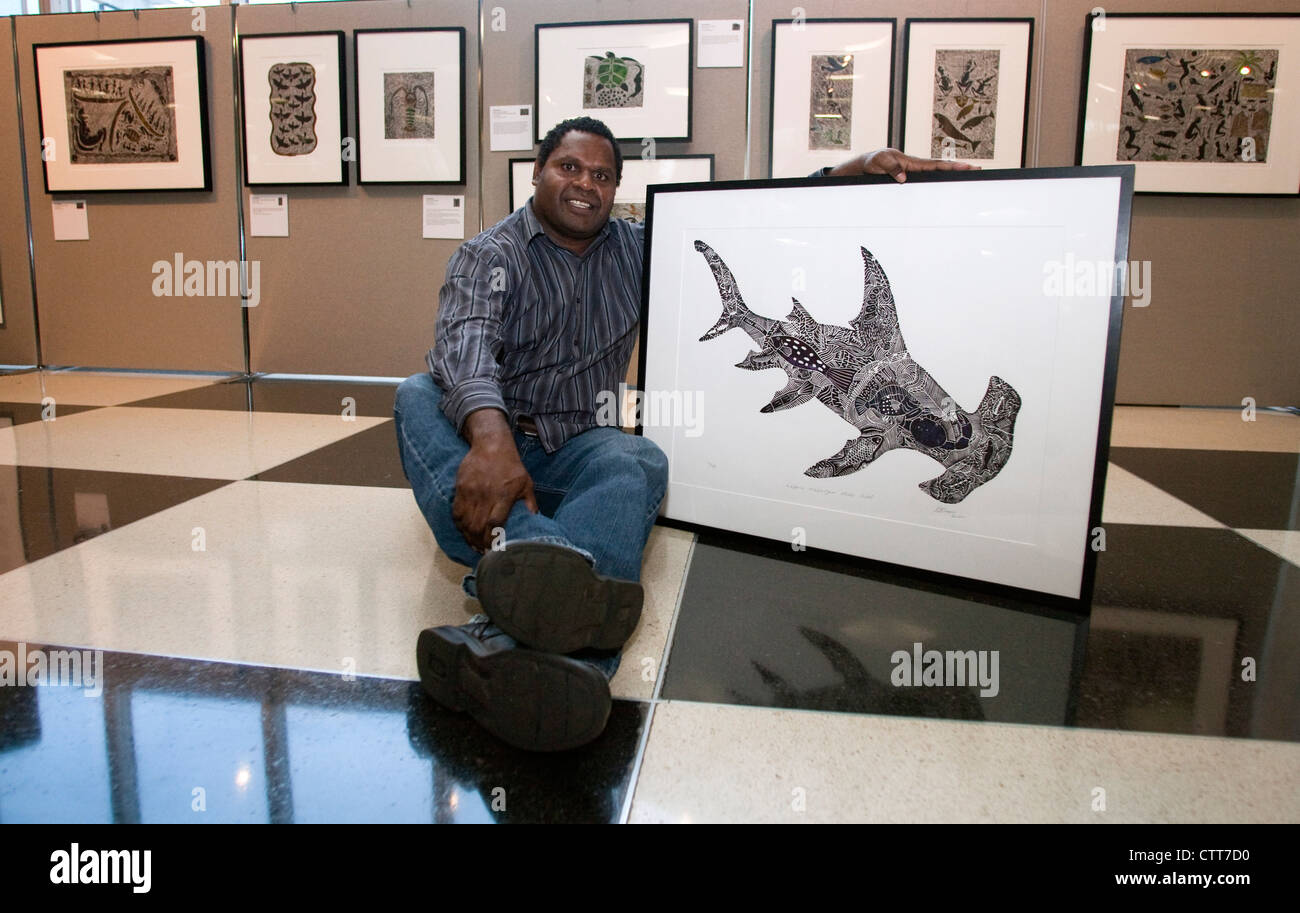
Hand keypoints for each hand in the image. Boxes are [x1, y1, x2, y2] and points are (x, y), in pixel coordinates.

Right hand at [452, 410, 538, 551]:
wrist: (491, 444)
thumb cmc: (511, 466)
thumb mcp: (526, 483)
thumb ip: (530, 502)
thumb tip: (535, 519)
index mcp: (504, 495)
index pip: (494, 523)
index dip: (492, 539)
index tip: (495, 549)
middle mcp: (486, 495)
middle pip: (478, 525)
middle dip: (480, 542)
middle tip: (483, 552)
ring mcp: (471, 491)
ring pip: (465, 521)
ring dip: (468, 537)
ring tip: (473, 545)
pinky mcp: (461, 488)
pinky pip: (456, 511)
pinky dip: (459, 524)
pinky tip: (464, 531)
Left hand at [830, 148, 978, 181]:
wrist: (868, 163)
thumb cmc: (873, 162)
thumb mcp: (879, 164)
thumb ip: (891, 169)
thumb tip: (903, 179)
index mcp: (912, 162)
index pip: (935, 165)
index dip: (950, 166)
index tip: (965, 166)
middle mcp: (917, 165)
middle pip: (942, 166)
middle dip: (960, 167)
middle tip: (977, 168)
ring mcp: (916, 170)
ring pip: (938, 171)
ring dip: (954, 172)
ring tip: (970, 173)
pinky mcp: (913, 175)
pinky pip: (930, 176)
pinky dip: (942, 176)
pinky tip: (951, 180)